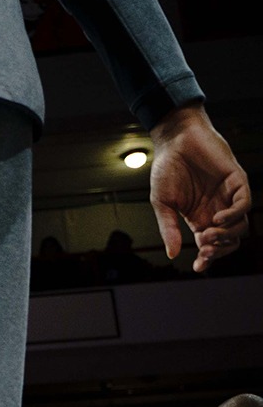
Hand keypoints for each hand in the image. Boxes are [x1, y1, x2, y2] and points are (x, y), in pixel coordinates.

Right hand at [149, 104, 250, 271]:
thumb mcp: (162, 203)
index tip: (198, 266)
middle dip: (219, 250)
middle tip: (203, 249)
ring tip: (207, 233)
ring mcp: (228, 196)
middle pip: (231, 241)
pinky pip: (245, 204)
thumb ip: (167, 228)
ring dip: (226, 236)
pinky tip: (217, 219)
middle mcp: (217, 210)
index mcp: (199, 219)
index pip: (211, 246)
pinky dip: (234, 216)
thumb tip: (172, 254)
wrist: (176, 140)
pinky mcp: (237, 181)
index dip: (207, 259)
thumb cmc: (166, 169)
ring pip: (241, 227)